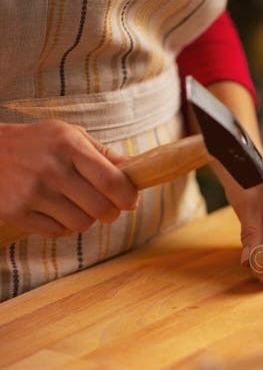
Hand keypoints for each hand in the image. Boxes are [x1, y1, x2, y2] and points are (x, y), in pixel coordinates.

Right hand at [0, 120, 137, 237]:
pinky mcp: (16, 212)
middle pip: (101, 209)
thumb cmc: (37, 144)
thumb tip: (139, 170)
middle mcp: (51, 168)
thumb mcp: (70, 136)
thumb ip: (104, 155)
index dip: (128, 197)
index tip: (129, 200)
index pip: (112, 182)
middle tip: (104, 206)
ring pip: (82, 224)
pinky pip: (57, 233)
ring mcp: (32, 192)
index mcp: (68, 145)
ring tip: (74, 204)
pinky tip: (53, 210)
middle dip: (110, 212)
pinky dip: (62, 227)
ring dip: (85, 219)